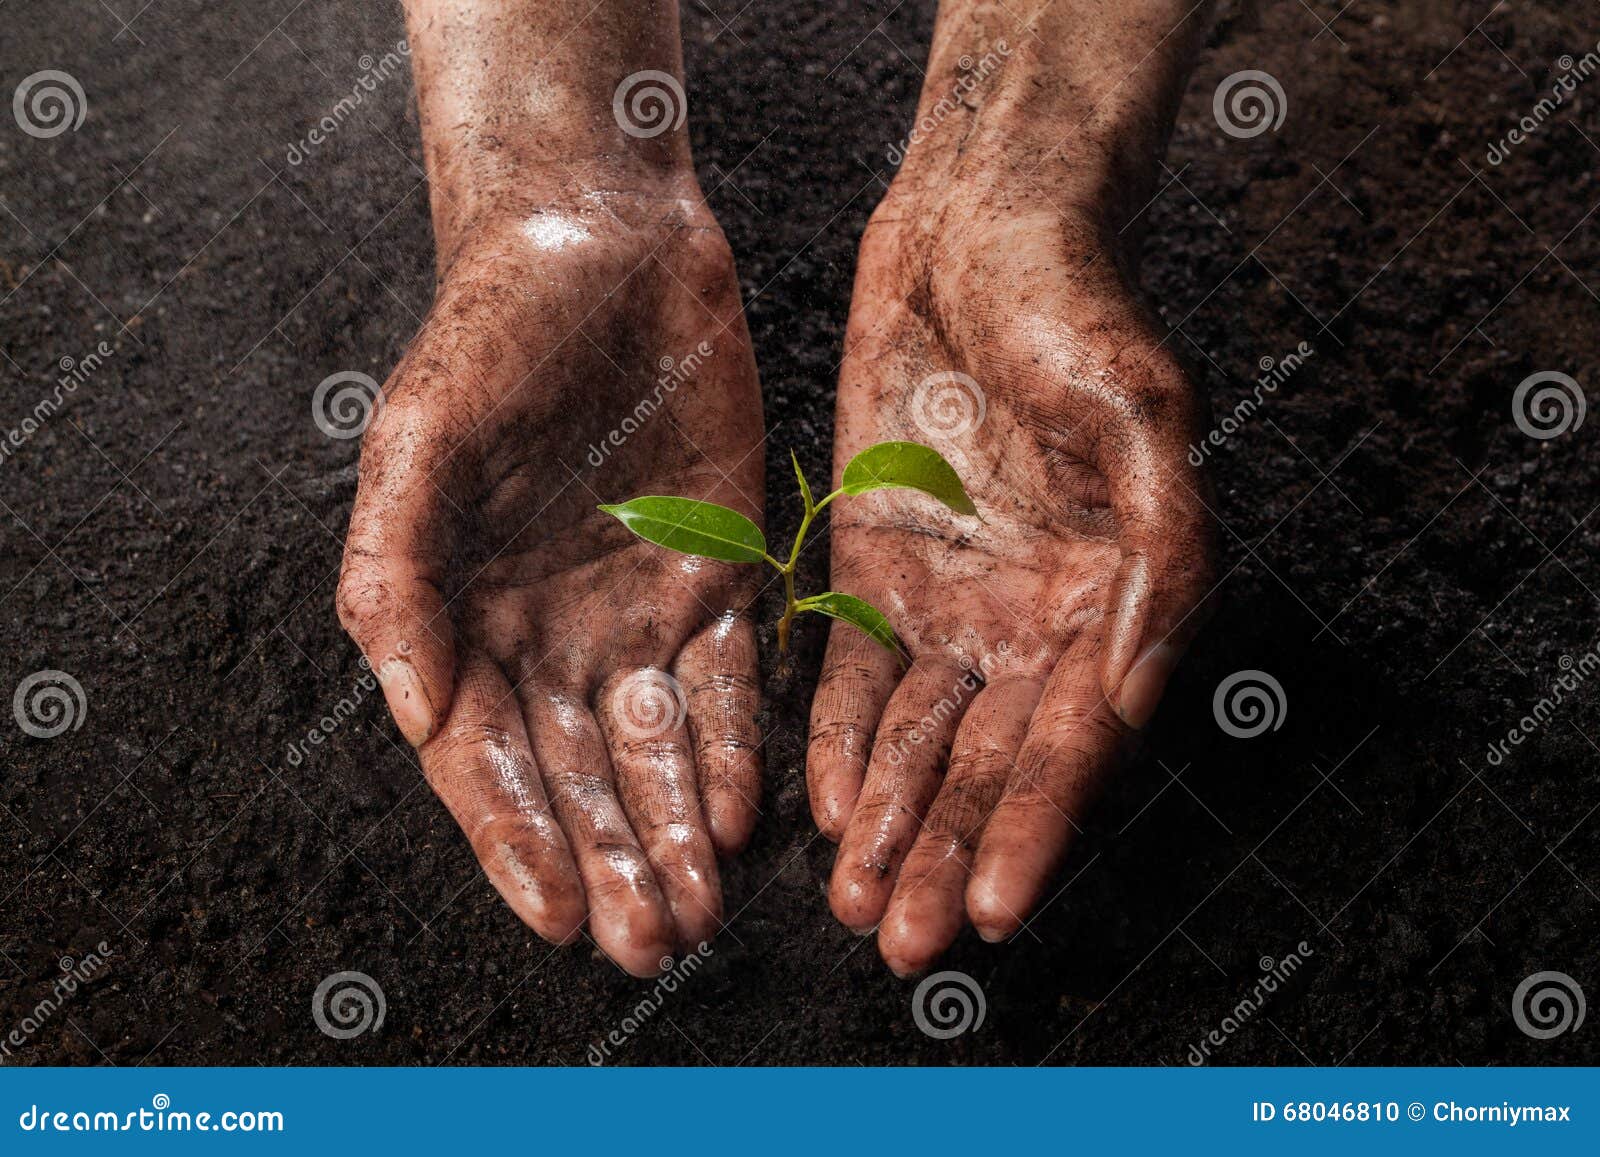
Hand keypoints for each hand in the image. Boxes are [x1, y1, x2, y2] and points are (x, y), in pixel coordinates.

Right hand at [337, 180, 764, 976]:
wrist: (604, 245)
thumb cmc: (490, 334)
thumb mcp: (420, 441)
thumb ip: (397, 574)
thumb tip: (411, 711)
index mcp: (464, 617)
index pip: (487, 758)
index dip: (518, 842)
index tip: (556, 919)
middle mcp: (551, 634)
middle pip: (579, 775)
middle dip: (612, 861)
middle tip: (647, 944)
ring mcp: (638, 610)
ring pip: (659, 748)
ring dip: (677, 829)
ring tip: (698, 911)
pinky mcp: (721, 572)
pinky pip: (733, 681)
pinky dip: (737, 746)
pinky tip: (746, 810)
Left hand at [808, 173, 1215, 974]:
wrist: (980, 233)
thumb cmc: (1080, 310)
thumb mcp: (1147, 416)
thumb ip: (1161, 557)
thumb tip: (1130, 687)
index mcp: (1114, 603)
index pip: (1069, 744)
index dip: (1033, 829)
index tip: (997, 910)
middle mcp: (1033, 622)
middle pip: (986, 764)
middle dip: (947, 854)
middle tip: (905, 944)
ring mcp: (951, 603)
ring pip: (916, 741)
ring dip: (888, 824)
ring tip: (856, 905)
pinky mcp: (874, 570)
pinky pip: (850, 678)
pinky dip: (834, 745)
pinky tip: (821, 810)